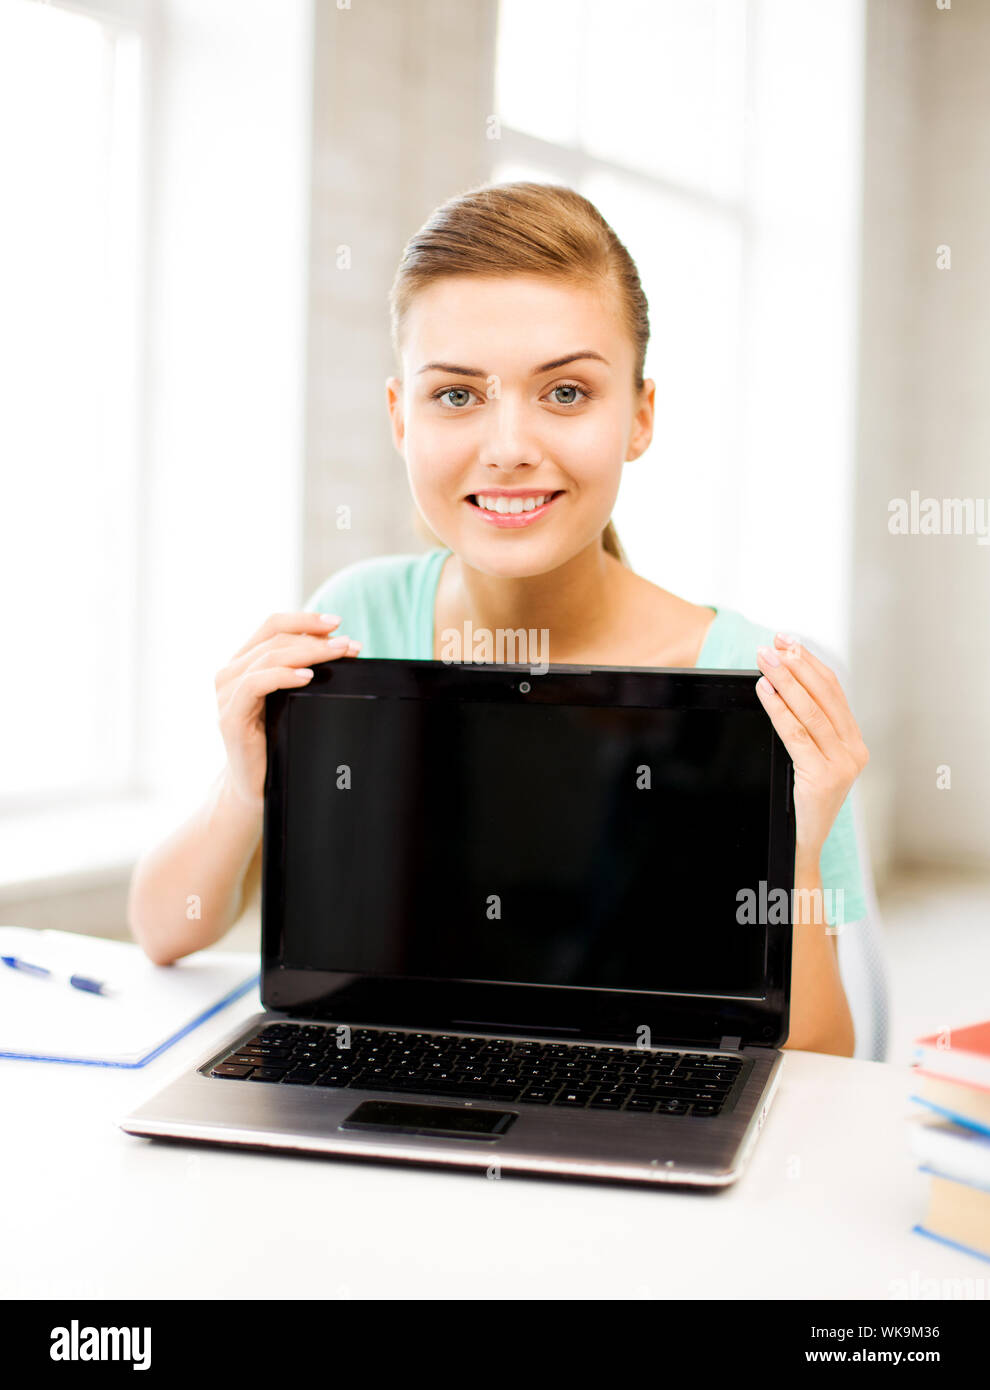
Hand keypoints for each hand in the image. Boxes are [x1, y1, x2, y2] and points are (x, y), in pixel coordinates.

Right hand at [215, 611, 360, 809]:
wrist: (256, 788)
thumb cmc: (278, 743)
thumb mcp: (294, 700)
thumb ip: (306, 671)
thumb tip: (347, 647)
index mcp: (244, 663)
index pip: (272, 626)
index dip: (305, 619)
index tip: (338, 622)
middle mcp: (230, 674)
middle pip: (274, 639)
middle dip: (316, 639)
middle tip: (349, 645)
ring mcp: (226, 695)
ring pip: (268, 657)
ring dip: (308, 653)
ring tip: (338, 655)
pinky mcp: (230, 717)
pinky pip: (256, 684)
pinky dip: (283, 675)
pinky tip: (308, 676)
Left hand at [754, 633, 868, 861]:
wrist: (801, 845)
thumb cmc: (800, 802)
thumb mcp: (808, 760)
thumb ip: (804, 728)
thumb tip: (779, 684)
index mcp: (853, 742)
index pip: (833, 691)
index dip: (810, 662)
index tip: (788, 641)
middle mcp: (854, 751)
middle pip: (825, 695)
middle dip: (796, 665)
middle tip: (772, 644)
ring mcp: (842, 764)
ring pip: (811, 711)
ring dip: (785, 681)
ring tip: (765, 661)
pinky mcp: (823, 777)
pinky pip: (796, 734)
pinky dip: (779, 709)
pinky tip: (765, 692)